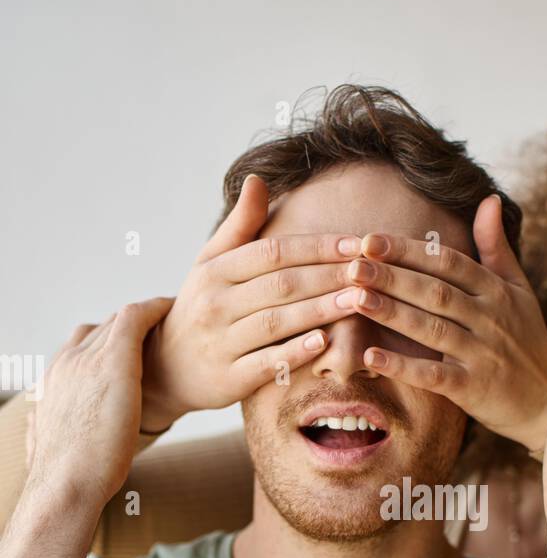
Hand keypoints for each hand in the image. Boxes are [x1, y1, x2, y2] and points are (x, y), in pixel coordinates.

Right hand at [29, 299, 173, 511]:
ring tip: (171, 318)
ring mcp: (87, 359)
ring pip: (118, 321)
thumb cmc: (67, 478)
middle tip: (160, 328)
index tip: (131, 344)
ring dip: (144, 317)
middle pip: (102, 329)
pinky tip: (174, 307)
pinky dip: (155, 308)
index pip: (81, 344)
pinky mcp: (114, 363)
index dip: (107, 340)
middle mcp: (67, 362)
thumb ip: (52, 429)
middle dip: (129, 327)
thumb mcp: (53, 445)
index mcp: (53, 380)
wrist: (65, 483)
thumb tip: (46, 434)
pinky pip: (135, 318)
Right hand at [140, 175, 367, 431]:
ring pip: (276, 322)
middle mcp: (215, 304)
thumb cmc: (202, 307)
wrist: (165, 366)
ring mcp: (220, 343)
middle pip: (280, 285)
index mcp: (215, 271)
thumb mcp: (210, 263)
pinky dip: (294, 352)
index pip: (273, 252)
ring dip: (320, 310)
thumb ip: (239, 225)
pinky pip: (265, 363)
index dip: (317, 246)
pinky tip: (324, 342)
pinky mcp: (228, 379)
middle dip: (328, 276)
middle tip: (370, 271)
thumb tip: (257, 179)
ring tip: (359, 300)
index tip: (357, 244)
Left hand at [340, 195, 546, 453]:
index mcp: (496, 290)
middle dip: (392, 276)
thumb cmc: (528, 340)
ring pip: (432, 328)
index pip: (448, 263)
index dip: (409, 250)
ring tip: (354, 298)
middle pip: (435, 292)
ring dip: (392, 312)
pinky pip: (434, 375)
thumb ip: (497, 247)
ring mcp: (482, 354)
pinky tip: (372, 355)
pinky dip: (403, 366)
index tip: (370, 239)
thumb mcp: (520, 290)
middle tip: (351, 264)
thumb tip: (489, 199)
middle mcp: (490, 318)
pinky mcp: (474, 389)